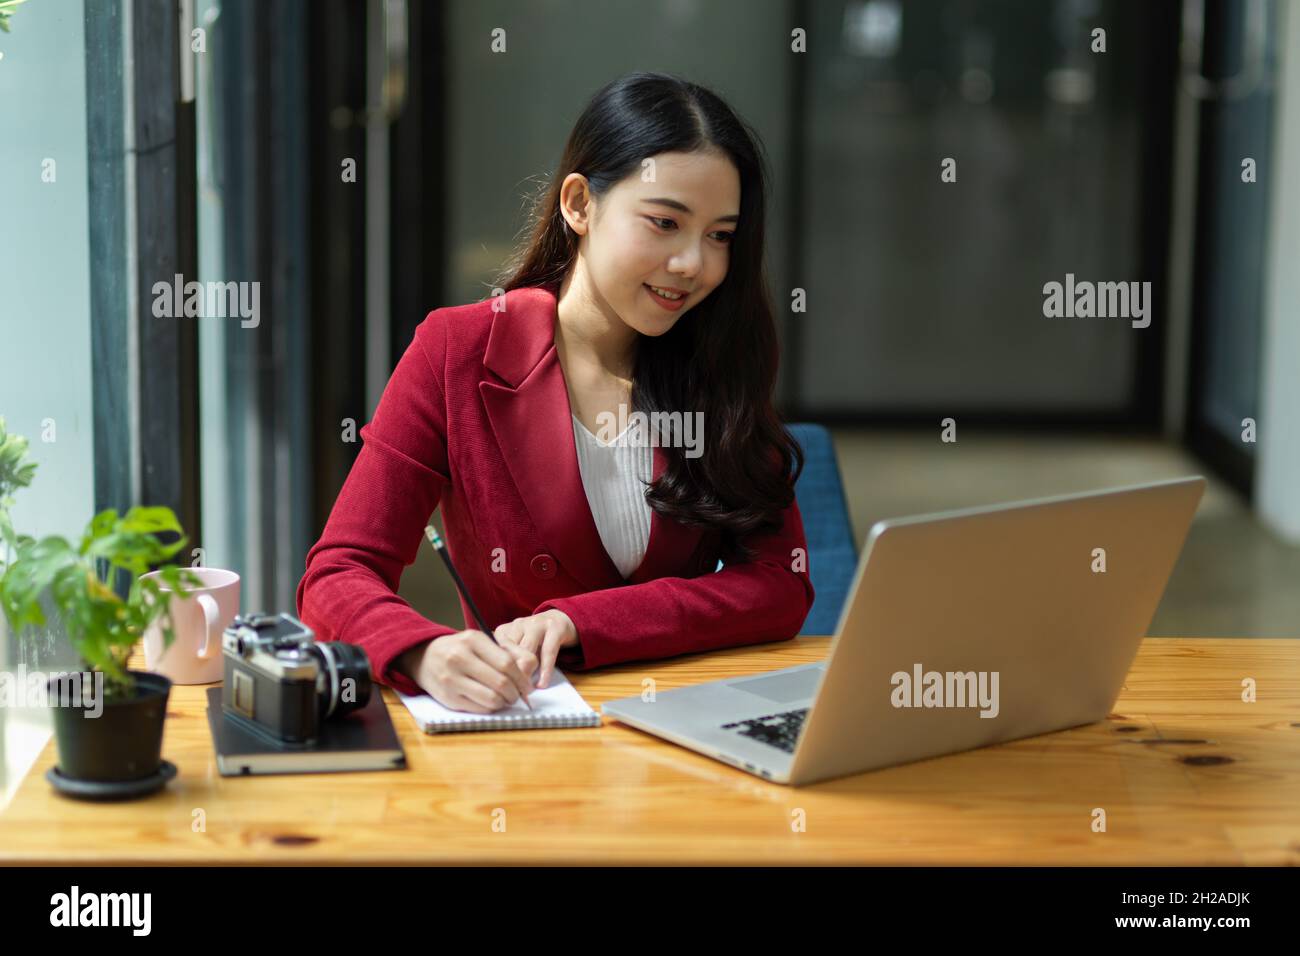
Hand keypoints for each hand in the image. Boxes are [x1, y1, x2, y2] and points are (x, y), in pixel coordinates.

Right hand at [399, 630, 538, 713]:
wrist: (424, 657)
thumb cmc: (461, 649)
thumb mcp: (482, 642)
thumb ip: (510, 651)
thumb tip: (530, 672)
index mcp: (472, 640)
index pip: (507, 663)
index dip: (522, 678)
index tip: (528, 686)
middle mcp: (460, 658)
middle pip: (501, 682)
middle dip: (516, 693)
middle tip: (519, 695)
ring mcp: (451, 679)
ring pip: (491, 699)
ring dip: (505, 702)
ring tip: (506, 698)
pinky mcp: (448, 698)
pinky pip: (480, 708)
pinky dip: (492, 708)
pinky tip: (491, 702)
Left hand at [493, 609, 577, 688]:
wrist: (560, 620)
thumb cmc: (534, 640)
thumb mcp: (518, 648)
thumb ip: (510, 662)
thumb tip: (505, 687)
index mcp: (504, 630)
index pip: (495, 652)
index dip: (498, 672)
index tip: (500, 689)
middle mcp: (518, 625)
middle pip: (510, 651)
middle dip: (511, 673)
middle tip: (513, 693)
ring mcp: (537, 624)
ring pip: (527, 650)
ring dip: (527, 672)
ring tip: (527, 689)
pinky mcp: (555, 628)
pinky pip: (548, 651)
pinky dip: (545, 670)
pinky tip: (543, 683)